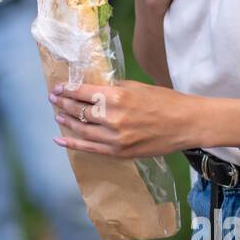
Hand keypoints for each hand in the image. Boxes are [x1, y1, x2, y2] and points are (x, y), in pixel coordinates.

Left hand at [48, 80, 200, 158]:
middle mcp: (114, 117)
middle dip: (64, 104)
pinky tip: (60, 139)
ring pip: (82, 130)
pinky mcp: (120, 152)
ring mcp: (116, 138)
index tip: (58, 88)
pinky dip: (73, 144)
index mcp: (118, 96)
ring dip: (67, 121)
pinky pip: (90, 148)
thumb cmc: (165, 101)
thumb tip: (94, 89)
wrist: (186, 124)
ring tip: (58, 115)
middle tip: (53, 99)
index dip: (68, 90)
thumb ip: (114, 88)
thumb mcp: (138, 87)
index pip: (84, 93)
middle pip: (80, 110)